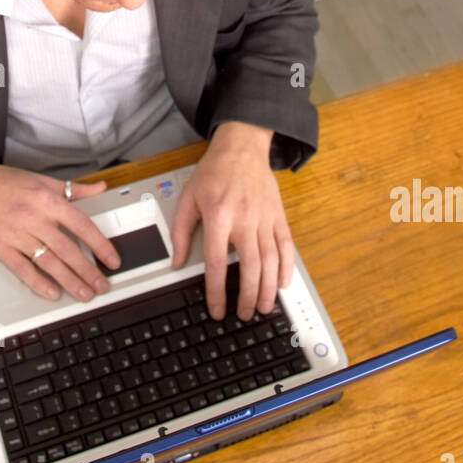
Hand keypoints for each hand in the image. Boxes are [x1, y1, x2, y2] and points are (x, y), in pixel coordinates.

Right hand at [0, 157, 120, 301]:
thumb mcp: (41, 180)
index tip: (112, 260)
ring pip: (49, 262)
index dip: (100, 245)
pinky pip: (23, 268)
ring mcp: (17, 234)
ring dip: (69, 281)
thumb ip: (73, 189)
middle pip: (68, 249)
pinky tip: (52, 292)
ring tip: (83, 293)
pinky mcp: (0, 247)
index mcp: (47, 200)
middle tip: (101, 285)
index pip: (82, 226)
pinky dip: (38, 282)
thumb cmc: (2, 182)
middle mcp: (34, 218)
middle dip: (88, 271)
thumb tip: (99, 188)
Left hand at [170, 122, 294, 319]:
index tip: (218, 310)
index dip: (216, 291)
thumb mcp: (188, 198)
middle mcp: (243, 218)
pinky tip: (283, 283)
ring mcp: (264, 217)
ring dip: (268, 288)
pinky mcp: (278, 215)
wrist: (242, 147)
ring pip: (270, 260)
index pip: (216, 262)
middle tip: (244, 315)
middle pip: (248, 266)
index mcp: (218, 215)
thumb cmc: (214, 172)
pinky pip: (286, 245)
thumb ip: (179, 232)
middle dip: (248, 296)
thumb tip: (175, 263)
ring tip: (264, 308)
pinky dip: (287, 266)